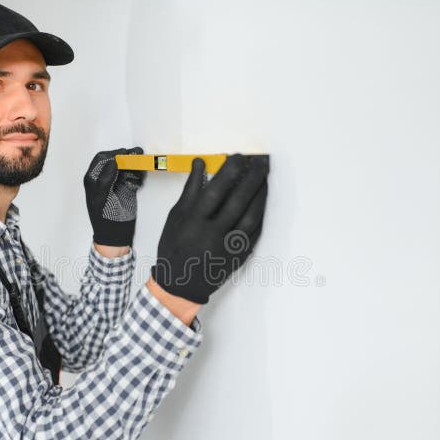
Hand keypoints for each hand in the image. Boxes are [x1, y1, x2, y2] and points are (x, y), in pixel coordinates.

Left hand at [83, 147, 146, 246]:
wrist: (116, 235)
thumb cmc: (103, 218)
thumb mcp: (102, 198)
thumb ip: (105, 179)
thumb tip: (113, 161)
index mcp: (93, 178)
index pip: (102, 158)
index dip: (113, 154)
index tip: (125, 154)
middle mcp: (104, 178)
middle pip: (116, 160)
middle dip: (126, 157)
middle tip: (137, 155)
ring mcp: (116, 182)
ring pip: (126, 167)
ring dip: (133, 165)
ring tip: (140, 166)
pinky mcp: (127, 188)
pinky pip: (134, 176)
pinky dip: (138, 176)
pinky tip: (139, 180)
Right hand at [151, 154, 268, 303]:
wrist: (180, 283)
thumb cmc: (174, 246)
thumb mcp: (175, 217)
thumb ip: (190, 190)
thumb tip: (200, 163)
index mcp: (193, 222)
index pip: (215, 191)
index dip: (230, 172)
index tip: (240, 157)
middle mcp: (211, 234)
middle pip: (238, 201)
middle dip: (253, 178)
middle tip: (262, 161)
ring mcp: (227, 248)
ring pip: (251, 217)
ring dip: (261, 195)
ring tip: (266, 178)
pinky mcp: (238, 257)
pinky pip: (255, 233)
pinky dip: (261, 215)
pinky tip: (263, 201)